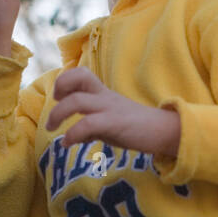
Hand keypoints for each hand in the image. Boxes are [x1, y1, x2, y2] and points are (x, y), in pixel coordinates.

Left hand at [44, 67, 180, 158]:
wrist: (165, 132)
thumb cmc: (136, 127)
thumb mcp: (109, 121)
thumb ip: (91, 124)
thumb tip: (72, 136)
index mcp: (103, 93)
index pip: (81, 73)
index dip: (64, 81)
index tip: (59, 98)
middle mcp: (104, 96)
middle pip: (78, 76)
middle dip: (59, 88)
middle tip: (54, 107)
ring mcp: (109, 108)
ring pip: (77, 101)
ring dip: (58, 114)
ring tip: (53, 129)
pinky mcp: (115, 124)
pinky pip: (88, 124)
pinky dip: (72, 134)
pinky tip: (68, 143)